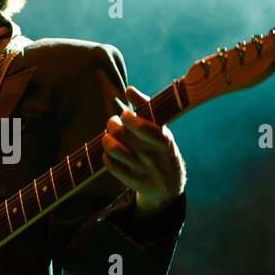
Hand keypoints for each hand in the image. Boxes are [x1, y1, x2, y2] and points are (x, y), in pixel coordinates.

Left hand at [101, 86, 186, 217]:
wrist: (169, 185)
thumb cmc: (161, 148)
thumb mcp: (161, 128)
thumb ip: (146, 107)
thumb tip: (129, 89)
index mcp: (163, 140)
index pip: (142, 127)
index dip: (128, 118)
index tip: (125, 115)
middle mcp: (153, 155)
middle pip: (121, 134)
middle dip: (112, 124)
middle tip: (113, 123)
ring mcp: (142, 169)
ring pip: (114, 149)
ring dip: (106, 139)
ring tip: (108, 136)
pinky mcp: (132, 181)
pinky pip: (111, 165)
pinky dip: (106, 156)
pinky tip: (109, 153)